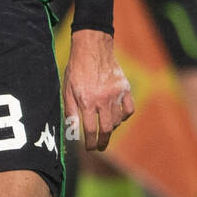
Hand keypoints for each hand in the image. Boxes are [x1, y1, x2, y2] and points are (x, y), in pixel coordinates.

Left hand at [64, 29, 133, 151]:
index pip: (90, 131)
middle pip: (106, 129)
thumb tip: (72, 132)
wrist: (92, 47)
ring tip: (104, 128)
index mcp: (86, 101)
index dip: (91, 143)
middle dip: (103, 142)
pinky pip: (129, 109)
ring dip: (111, 128)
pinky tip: (117, 116)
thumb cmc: (76, 69)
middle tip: (100, 148)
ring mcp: (116, 94)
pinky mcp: (125, 88)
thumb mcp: (67, 89)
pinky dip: (124, 116)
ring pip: (117, 120)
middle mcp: (103, 100)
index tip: (90, 149)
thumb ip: (70, 112)